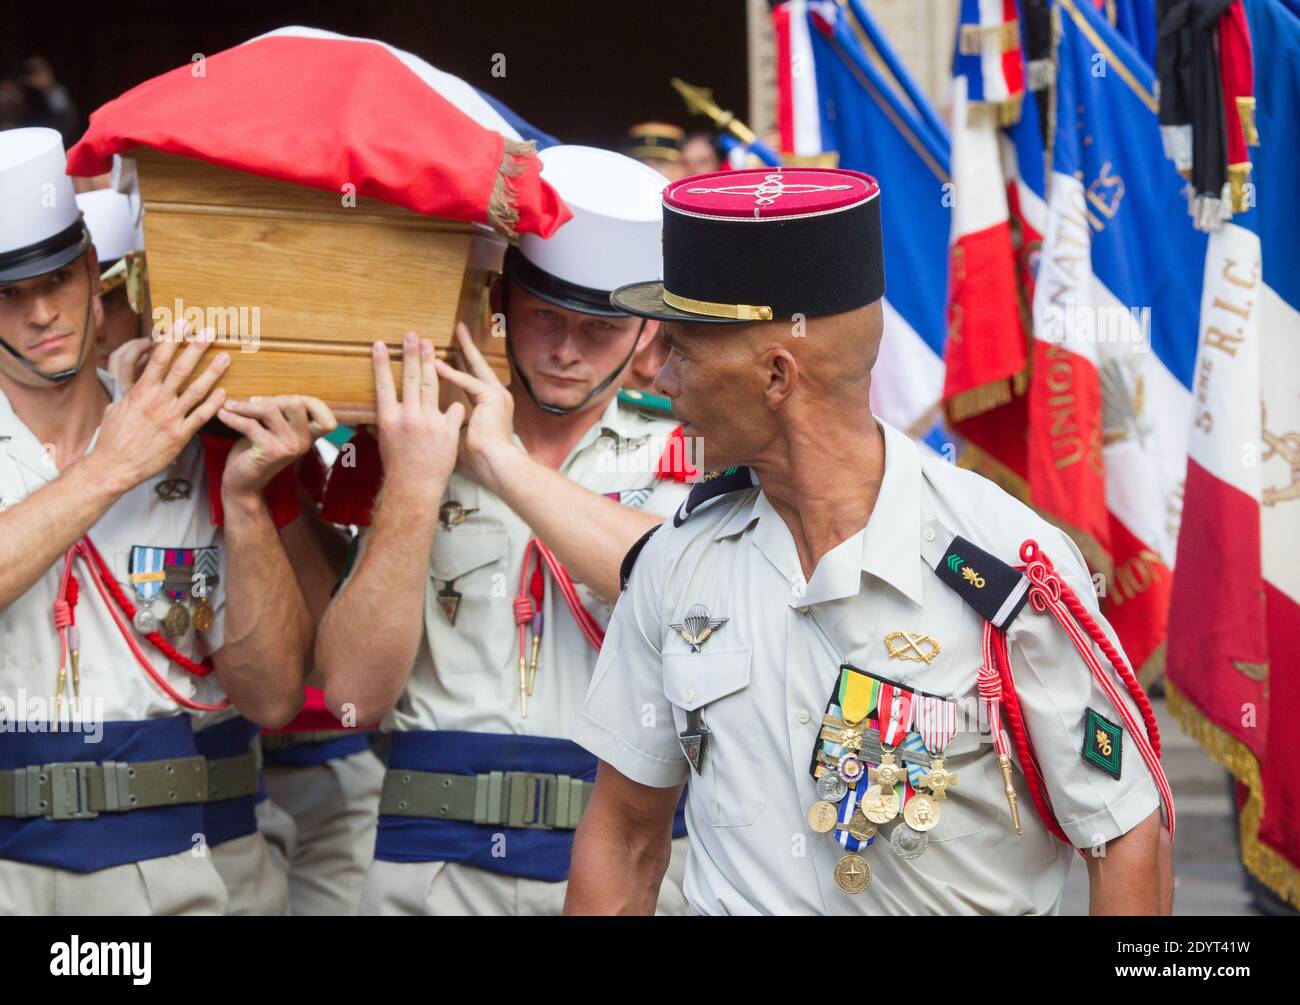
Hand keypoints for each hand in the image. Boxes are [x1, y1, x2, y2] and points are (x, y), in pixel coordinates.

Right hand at [89, 322, 228, 494]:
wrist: (114, 466)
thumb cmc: (113, 437)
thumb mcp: (117, 407)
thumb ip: (132, 393)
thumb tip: (138, 382)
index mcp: (141, 392)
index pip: (159, 359)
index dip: (172, 339)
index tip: (182, 323)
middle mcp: (158, 401)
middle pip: (180, 369)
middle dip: (196, 348)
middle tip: (210, 332)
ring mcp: (171, 418)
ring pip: (196, 391)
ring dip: (212, 373)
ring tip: (226, 358)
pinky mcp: (180, 436)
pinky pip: (200, 417)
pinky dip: (213, 404)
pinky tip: (224, 392)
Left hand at [218, 395, 336, 502]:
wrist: (244, 485)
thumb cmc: (256, 454)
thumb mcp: (274, 432)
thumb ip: (282, 416)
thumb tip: (274, 393)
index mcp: (308, 438)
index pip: (326, 416)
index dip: (308, 402)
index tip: (282, 402)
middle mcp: (303, 442)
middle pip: (298, 402)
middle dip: (273, 398)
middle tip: (252, 404)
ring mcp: (289, 447)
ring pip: (271, 409)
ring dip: (246, 405)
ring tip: (231, 405)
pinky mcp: (269, 451)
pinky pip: (250, 424)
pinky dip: (232, 417)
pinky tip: (222, 415)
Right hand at [372, 332, 464, 503]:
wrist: (415, 486)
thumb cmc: (399, 465)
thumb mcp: (385, 439)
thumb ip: (389, 418)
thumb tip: (386, 402)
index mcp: (388, 418)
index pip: (383, 384)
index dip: (382, 363)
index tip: (380, 344)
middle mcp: (407, 416)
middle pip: (409, 377)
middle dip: (412, 353)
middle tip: (413, 335)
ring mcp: (428, 422)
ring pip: (430, 385)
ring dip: (430, 362)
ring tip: (430, 344)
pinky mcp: (447, 429)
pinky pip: (454, 408)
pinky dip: (454, 405)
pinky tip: (456, 398)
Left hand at [434, 323, 520, 490]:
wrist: (495, 465)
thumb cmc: (481, 459)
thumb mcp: (463, 435)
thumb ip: (452, 424)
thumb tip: (433, 424)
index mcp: (492, 406)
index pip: (473, 379)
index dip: (462, 365)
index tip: (452, 353)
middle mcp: (498, 396)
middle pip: (478, 366)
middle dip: (468, 347)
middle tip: (460, 329)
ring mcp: (497, 396)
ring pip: (476, 367)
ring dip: (463, 349)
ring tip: (455, 332)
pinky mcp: (492, 399)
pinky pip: (468, 383)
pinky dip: (453, 374)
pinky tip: (437, 365)